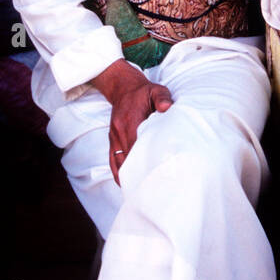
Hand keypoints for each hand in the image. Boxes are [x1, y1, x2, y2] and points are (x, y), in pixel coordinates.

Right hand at [90, 60, 172, 183]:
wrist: (123, 88)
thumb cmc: (143, 92)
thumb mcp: (155, 90)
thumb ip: (162, 98)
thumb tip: (167, 108)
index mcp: (131, 121)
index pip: (137, 145)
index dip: (144, 161)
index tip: (155, 174)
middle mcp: (120, 132)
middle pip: (128, 158)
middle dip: (138, 173)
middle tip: (152, 188)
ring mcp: (114, 137)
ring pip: (118, 162)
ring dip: (128, 176)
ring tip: (140, 191)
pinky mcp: (112, 141)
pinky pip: (112, 160)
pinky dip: (118, 173)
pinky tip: (126, 184)